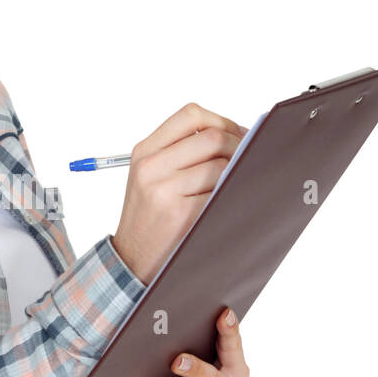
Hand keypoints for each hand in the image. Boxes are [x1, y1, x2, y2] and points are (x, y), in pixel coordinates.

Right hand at [111, 103, 247, 286]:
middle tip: (246, 158)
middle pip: (211, 138)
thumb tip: (232, 135)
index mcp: (145, 152)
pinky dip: (231, 194)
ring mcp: (164, 190)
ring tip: (237, 182)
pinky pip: (219, 193)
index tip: (235, 133)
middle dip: (238, 145)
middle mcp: (151, 167)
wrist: (130, 260)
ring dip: (236, 173)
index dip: (221, 120)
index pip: (190, 116)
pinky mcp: (181, 214)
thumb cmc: (148, 217)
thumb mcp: (149, 176)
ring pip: (220, 166)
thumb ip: (178, 152)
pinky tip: (230, 200)